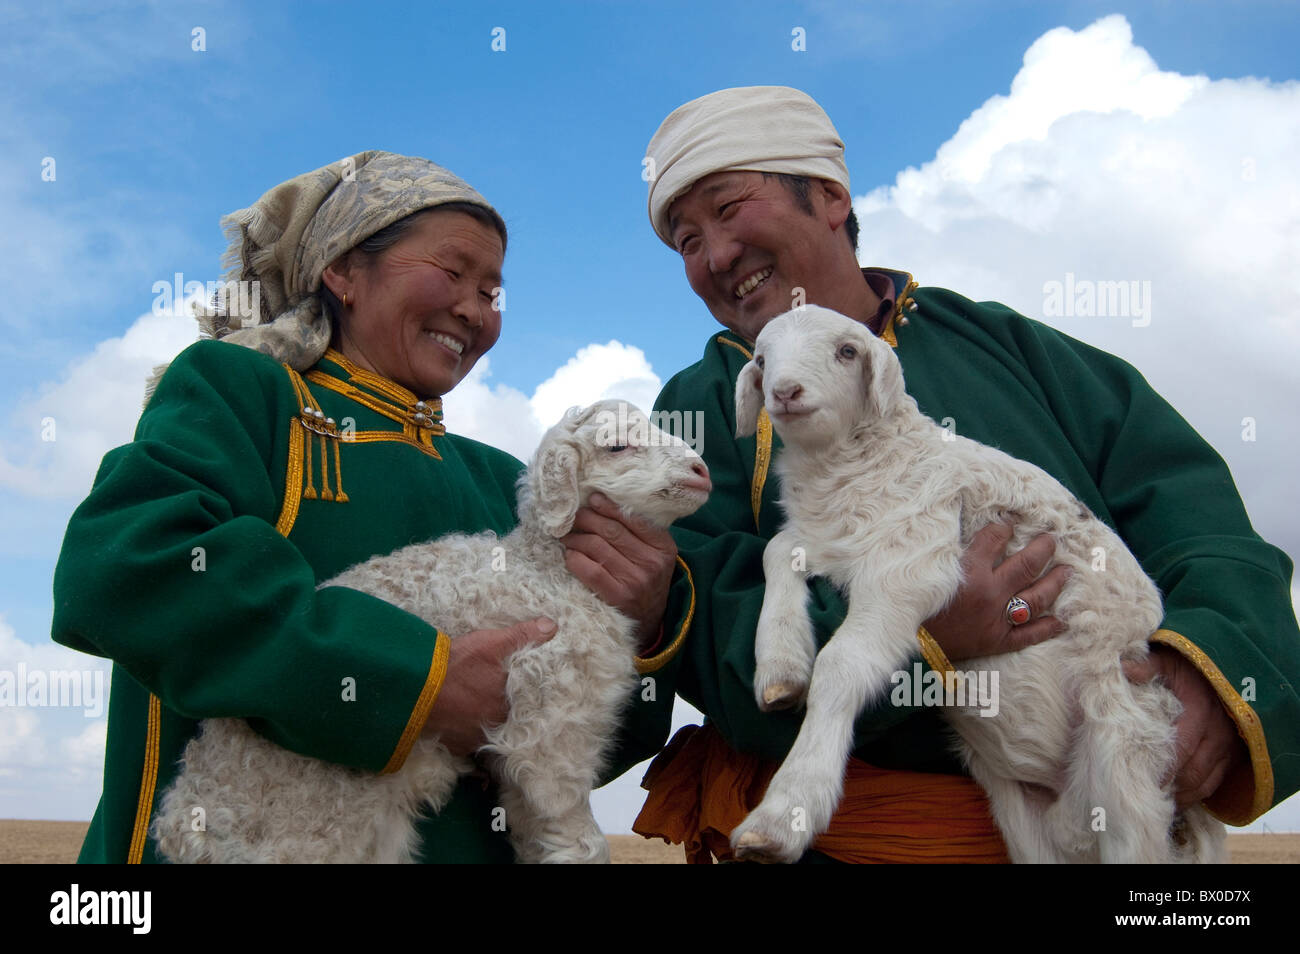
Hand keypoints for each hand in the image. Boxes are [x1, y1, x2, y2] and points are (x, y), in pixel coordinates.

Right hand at [422, 617, 556, 756]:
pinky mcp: (453, 746)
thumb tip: (552, 626)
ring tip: (473, 707)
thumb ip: (523, 636)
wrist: (415, 688)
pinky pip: (464, 741)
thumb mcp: (493, 643)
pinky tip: (457, 719)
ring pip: (484, 729)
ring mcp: (473, 739)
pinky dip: (462, 731)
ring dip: (480, 720)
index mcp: (508, 702)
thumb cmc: (457, 664)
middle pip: (502, 716)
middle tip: (488, 694)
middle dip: (497, 707)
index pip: (520, 701)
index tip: (508, 686)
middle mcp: (495, 725)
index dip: (514, 692)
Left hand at [562, 492, 676, 650]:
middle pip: (610, 530)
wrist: (650, 620)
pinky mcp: (618, 597)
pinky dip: (575, 558)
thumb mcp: (655, 554)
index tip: (592, 499)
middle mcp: (652, 563)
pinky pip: (590, 569)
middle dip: (586, 519)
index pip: (632, 519)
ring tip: (566, 535)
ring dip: (575, 538)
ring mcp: (635, 581)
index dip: (608, 507)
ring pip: (596, 546)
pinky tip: (570, 555)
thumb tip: (601, 502)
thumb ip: (639, 531)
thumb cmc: (646, 579)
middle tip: (572, 517)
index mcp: (663, 547)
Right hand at [924, 522, 1070, 661]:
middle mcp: (989, 594)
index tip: (1010, 522)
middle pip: (1026, 565)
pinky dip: (1047, 628)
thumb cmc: (911, 602)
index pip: (994, 540)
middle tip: (1052, 540)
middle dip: (1042, 549)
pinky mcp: (997, 642)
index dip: (1003, 527)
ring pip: (1035, 598)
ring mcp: (996, 620)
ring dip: (1054, 582)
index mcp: (969, 572)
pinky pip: (1029, 635)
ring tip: (1067, 571)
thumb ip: (946, 549)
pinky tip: (1061, 620)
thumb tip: (958, 522)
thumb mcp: (925, 568)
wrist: (905, 643)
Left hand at [1124, 643, 1247, 809]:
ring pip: (1205, 782)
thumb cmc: (1189, 665)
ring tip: (1156, 802)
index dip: (1163, 768)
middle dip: (1169, 787)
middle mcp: (1218, 733)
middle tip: (1143, 796)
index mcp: (1200, 711)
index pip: (1181, 748)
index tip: (1140, 779)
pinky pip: (1216, 782)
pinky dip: (1197, 795)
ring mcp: (1228, 746)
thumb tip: (1121, 668)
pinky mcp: (1233, 755)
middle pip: (1193, 772)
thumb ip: (1146, 666)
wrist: (1227, 666)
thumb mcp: (1168, 660)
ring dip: (1182, 796)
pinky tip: (1177, 799)